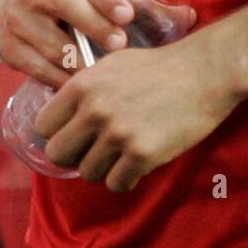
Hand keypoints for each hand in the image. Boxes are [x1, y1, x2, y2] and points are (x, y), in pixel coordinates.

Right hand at [0, 0, 136, 88]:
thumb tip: (127, 18)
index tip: (126, 15)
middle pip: (62, 4)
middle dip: (94, 26)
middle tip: (118, 44)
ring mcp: (16, 20)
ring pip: (51, 44)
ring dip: (81, 60)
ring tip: (101, 69)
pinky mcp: (9, 49)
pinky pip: (39, 69)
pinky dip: (62, 79)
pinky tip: (79, 82)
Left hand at [34, 32, 239, 191]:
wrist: (204, 73)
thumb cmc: (159, 67)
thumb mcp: (112, 64)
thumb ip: (85, 88)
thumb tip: (60, 115)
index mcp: (83, 85)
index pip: (42, 125)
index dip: (56, 132)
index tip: (72, 135)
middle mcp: (95, 110)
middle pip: (57, 154)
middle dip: (74, 155)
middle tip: (94, 150)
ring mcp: (118, 134)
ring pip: (88, 172)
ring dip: (103, 167)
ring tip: (122, 153)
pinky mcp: (142, 154)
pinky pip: (117, 183)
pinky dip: (126, 177)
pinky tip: (138, 161)